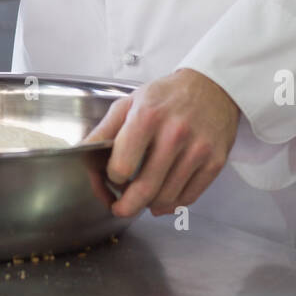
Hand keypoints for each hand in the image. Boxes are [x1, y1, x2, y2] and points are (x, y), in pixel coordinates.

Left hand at [84, 69, 239, 218]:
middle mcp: (174, 134)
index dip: (112, 176)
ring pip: (167, 198)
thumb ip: (104, 130)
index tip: (113, 176)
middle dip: (127, 206)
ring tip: (143, 198)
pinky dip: (172, 204)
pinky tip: (164, 196)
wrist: (212, 87)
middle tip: (120, 208)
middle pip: (145, 189)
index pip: (122, 166)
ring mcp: (197, 150)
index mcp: (148, 116)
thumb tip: (80, 153)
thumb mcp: (130, 102)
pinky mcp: (215, 162)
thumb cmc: (167, 95)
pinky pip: (189, 197)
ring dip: (150, 205)